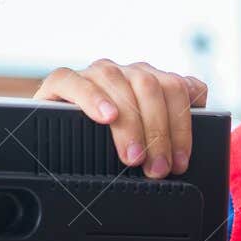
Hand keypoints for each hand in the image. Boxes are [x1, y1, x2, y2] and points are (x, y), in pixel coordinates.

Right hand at [33, 60, 207, 176]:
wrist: (58, 138)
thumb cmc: (110, 145)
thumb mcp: (145, 143)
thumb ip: (168, 139)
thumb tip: (182, 160)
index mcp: (153, 82)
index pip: (179, 88)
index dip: (182, 126)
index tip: (179, 161)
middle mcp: (127, 73)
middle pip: (151, 86)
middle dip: (158, 132)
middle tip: (156, 168)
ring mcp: (96, 73)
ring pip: (118, 82)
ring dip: (130, 124)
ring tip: (133, 157)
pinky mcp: (63, 81)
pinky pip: (75, 80)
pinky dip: (93, 98)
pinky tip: (106, 117)